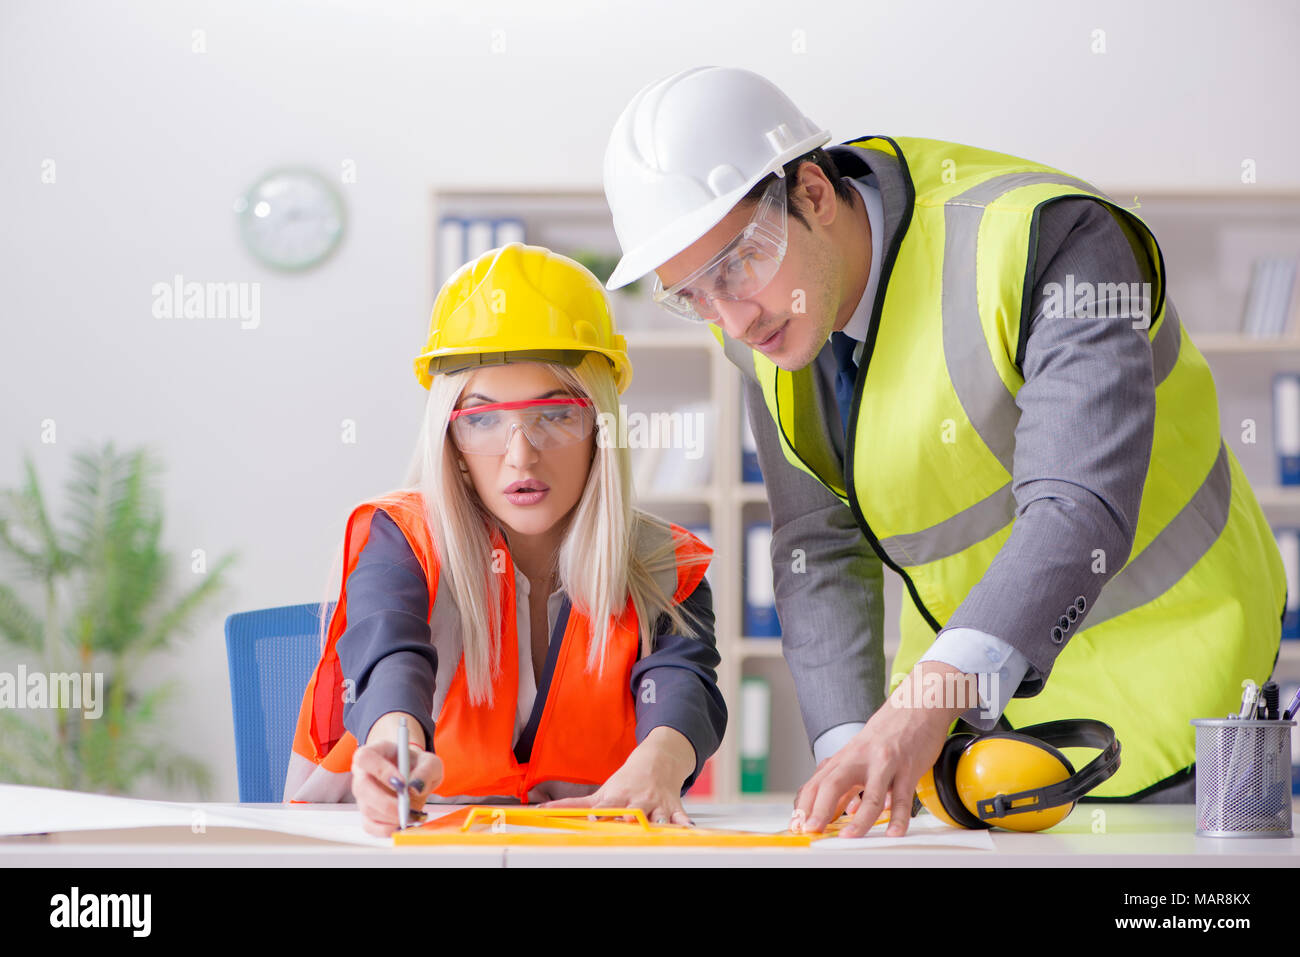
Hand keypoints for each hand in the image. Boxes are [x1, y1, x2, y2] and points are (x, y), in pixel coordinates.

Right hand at [351, 737, 443, 837]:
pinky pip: (370, 825)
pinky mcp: (367, 813)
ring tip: (413, 815)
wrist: (414, 776)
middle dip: (387, 802)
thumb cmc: (418, 765)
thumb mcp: (429, 762)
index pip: (365, 758)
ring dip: (391, 816)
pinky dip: (387, 829)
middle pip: (362, 788)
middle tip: (408, 808)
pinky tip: (403, 824)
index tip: (402, 783)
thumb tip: (414, 789)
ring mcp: (362, 795)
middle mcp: (362, 773)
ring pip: (367, 809)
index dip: (381, 771)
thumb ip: (425, 771)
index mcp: (374, 752)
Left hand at [541, 726, 695, 825]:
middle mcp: (637, 800)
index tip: (596, 818)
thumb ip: (575, 805)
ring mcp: (655, 803)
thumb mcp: (602, 791)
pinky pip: (679, 816)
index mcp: (618, 796)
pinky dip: (683, 822)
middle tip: (626, 824)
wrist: (658, 760)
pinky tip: (687, 827)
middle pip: (633, 812)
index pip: (608, 806)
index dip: (603, 813)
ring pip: (656, 815)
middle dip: (629, 819)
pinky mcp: (672, 806)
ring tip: (656, 829)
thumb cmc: (626, 780)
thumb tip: (543, 809)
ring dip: (656, 822)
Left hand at [794, 661, 968, 837]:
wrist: (917, 705)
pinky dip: (898, 817)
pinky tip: (894, 831)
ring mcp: (885, 763)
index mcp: (846, 756)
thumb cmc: (889, 730)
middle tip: (812, 830)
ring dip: (860, 820)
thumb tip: (846, 810)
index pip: (818, 782)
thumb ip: (853, 782)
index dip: (806, 804)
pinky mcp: (908, 768)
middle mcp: (861, 758)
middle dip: (820, 809)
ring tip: (850, 837)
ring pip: (871, 795)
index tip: (799, 824)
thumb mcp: (862, 753)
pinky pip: (903, 797)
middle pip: (834, 784)